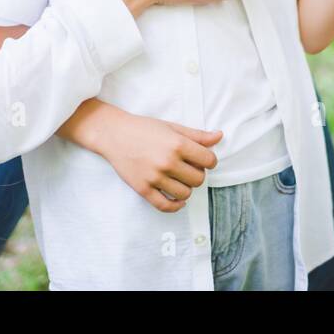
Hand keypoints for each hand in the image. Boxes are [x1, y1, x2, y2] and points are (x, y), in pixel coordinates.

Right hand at [62, 100, 222, 213]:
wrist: (114, 134)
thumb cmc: (144, 128)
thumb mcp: (173, 127)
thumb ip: (197, 135)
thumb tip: (219, 136)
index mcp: (178, 145)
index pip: (209, 161)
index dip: (209, 160)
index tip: (203, 159)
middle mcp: (168, 162)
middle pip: (198, 179)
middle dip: (198, 174)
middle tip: (189, 168)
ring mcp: (155, 177)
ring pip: (185, 193)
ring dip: (187, 188)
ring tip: (181, 179)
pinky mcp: (143, 189)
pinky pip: (165, 205)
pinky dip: (175, 206)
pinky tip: (178, 200)